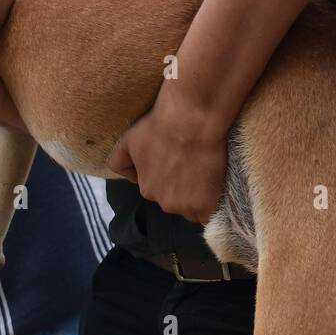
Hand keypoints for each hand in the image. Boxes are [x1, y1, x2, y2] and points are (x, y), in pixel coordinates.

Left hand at [106, 81, 227, 223]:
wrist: (193, 120)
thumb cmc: (160, 126)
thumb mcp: (128, 141)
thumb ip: (119, 162)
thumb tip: (129, 178)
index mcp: (147, 189)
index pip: (159, 192)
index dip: (170, 179)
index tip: (179, 164)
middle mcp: (165, 203)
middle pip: (177, 202)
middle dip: (183, 190)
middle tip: (194, 167)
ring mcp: (187, 206)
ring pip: (193, 209)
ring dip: (198, 198)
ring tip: (207, 176)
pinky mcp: (208, 204)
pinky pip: (209, 214)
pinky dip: (212, 205)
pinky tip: (216, 190)